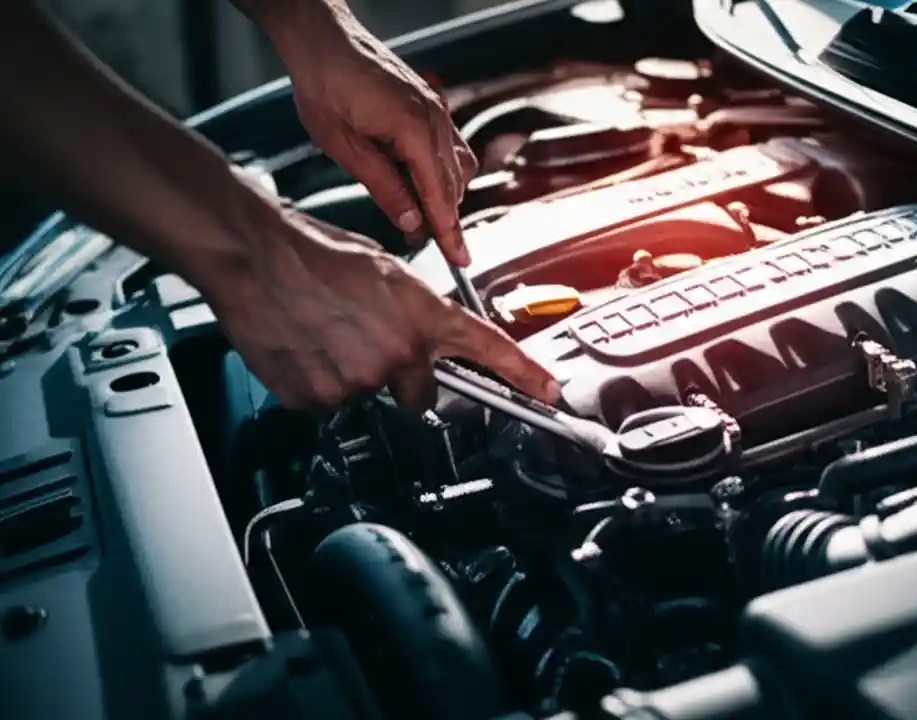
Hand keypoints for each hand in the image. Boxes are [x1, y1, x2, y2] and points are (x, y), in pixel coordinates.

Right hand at [199, 203, 557, 413]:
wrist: (255, 257)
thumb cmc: (315, 253)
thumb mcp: (387, 273)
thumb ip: (417, 313)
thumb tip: (427, 339)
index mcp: (423, 315)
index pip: (489, 351)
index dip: (525, 376)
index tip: (550, 394)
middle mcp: (399, 354)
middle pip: (420, 394)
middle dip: (403, 377)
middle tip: (368, 342)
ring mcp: (358, 382)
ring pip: (369, 396)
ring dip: (354, 374)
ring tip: (326, 333)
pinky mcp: (319, 399)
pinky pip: (331, 403)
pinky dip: (321, 382)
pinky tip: (307, 348)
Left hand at [258, 1, 477, 263]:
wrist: (324, 40)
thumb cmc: (324, 88)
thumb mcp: (344, 146)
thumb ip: (384, 187)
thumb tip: (412, 224)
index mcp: (415, 130)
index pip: (440, 194)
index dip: (450, 231)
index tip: (461, 261)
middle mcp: (435, 120)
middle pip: (453, 185)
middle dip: (442, 216)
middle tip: (418, 240)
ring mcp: (438, 111)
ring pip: (458, 167)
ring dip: (442, 193)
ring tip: (415, 212)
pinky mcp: (431, 106)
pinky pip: (451, 147)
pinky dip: (441, 171)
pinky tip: (417, 179)